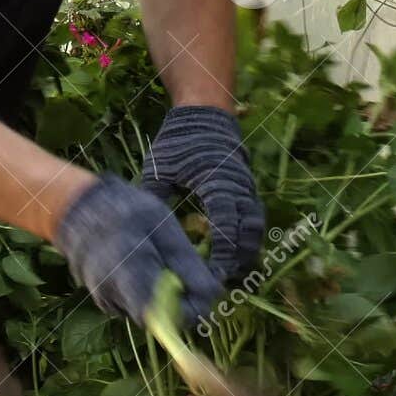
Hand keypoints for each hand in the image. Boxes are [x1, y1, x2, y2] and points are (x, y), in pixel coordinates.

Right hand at [55, 175, 223, 325]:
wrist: (78, 209)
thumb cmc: (125, 211)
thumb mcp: (163, 227)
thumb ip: (187, 264)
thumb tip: (216, 294)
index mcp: (129, 274)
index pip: (170, 318)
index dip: (194, 308)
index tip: (205, 285)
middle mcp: (114, 296)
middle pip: (164, 319)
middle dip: (184, 300)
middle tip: (190, 269)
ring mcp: (107, 302)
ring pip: (153, 313)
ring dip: (167, 295)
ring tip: (162, 260)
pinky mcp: (106, 303)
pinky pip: (138, 306)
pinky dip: (149, 293)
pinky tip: (145, 267)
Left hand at [144, 106, 265, 283]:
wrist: (204, 113)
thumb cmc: (179, 139)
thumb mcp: (160, 166)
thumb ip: (154, 195)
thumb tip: (140, 230)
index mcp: (218, 182)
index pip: (227, 224)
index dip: (222, 252)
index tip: (213, 273)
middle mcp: (239, 188)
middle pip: (249, 232)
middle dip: (239, 259)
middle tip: (222, 281)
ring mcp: (247, 189)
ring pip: (256, 228)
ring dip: (246, 252)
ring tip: (230, 274)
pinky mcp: (247, 191)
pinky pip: (253, 221)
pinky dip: (246, 239)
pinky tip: (232, 256)